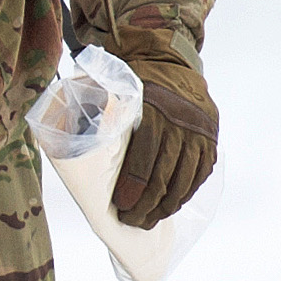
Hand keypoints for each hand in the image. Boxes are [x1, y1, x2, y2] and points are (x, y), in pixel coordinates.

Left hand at [106, 34, 218, 229]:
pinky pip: (200, 174)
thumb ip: (98, 113)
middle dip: (146, 204)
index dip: (131, 187)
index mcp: (152, 112)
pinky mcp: (209, 139)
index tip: (120, 206)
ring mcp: (198, 133)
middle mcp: (179, 124)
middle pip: (163, 175)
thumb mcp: (114, 88)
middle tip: (132, 220)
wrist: (170, 60)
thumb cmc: (133, 79)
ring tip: (150, 219)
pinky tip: (172, 205)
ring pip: (184, 179)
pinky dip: (186, 193)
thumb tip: (70, 141)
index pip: (142, 158)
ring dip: (167, 205)